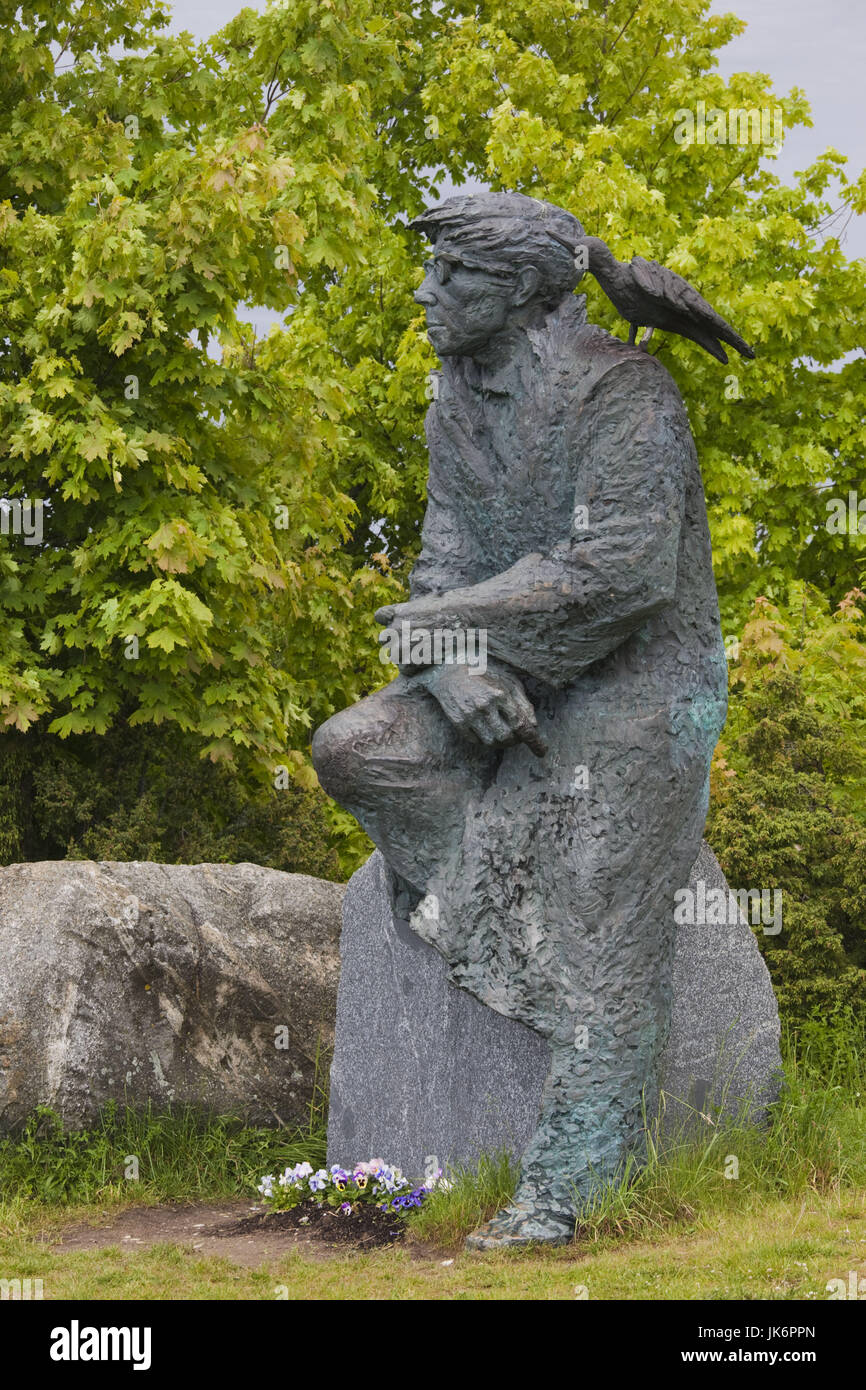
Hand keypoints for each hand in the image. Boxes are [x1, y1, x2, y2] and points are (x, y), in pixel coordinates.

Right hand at [423, 663, 545, 757]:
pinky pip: (477, 742)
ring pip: (492, 742)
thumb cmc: (484, 675)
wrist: (449, 672)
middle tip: (518, 736)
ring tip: (504, 734)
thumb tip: (534, 726)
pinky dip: (487, 740)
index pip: (521, 724)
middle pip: (508, 737)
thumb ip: (523, 703)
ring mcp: (469, 715)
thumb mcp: (508, 682)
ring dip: (502, 743)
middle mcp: (484, 706)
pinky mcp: (458, 722)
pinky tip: (489, 730)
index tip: (542, 751)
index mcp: (500, 694)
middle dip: (517, 740)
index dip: (534, 741)